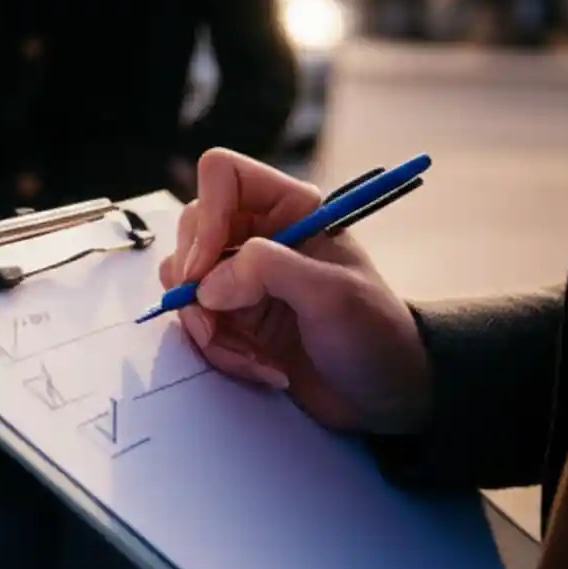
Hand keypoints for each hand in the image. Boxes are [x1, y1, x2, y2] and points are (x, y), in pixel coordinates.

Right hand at [158, 148, 431, 434]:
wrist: (384, 393)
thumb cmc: (374, 335)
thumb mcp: (331, 295)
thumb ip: (269, 271)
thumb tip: (208, 284)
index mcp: (290, 209)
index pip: (222, 176)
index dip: (206, 216)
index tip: (205, 268)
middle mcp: (260, 236)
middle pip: (192, 230)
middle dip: (196, 282)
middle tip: (216, 320)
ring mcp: (243, 279)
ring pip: (184, 282)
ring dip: (207, 326)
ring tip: (252, 355)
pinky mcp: (235, 318)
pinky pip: (196, 322)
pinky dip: (217, 349)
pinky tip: (260, 365)